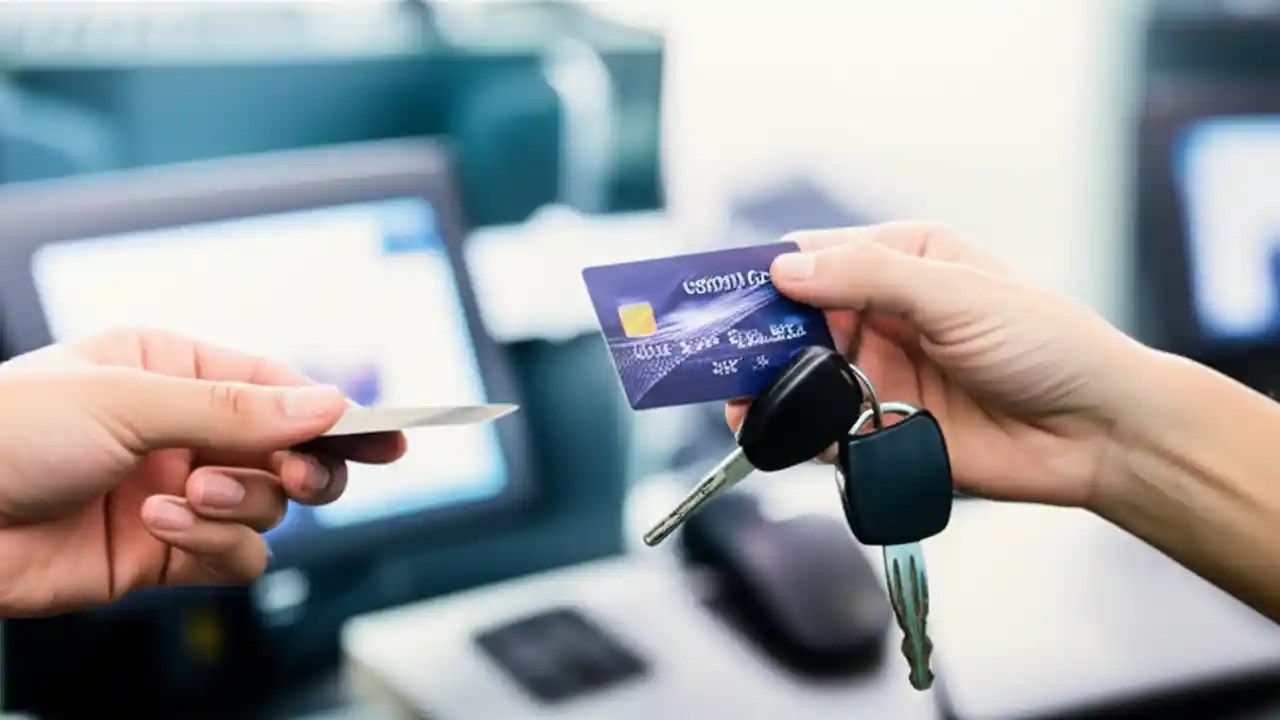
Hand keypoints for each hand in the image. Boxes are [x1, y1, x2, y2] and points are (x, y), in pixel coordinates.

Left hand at [0, 329, 405, 615]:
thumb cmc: (5, 431)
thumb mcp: (128, 401)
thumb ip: (237, 409)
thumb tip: (328, 403)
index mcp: (176, 371)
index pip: (282, 388)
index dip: (337, 413)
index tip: (391, 436)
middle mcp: (185, 431)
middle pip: (292, 453)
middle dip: (300, 468)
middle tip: (298, 477)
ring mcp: (178, 493)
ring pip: (269, 509)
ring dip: (238, 506)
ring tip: (184, 496)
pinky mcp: (164, 553)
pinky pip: (234, 557)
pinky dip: (212, 546)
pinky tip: (161, 526)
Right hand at [727, 222, 1152, 508]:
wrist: (1098, 433)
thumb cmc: (1047, 343)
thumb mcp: (957, 293)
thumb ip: (868, 276)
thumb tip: (785, 270)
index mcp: (904, 262)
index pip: (815, 257)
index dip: (765, 272)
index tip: (719, 291)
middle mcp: (884, 315)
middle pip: (798, 321)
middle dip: (757, 335)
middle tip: (715, 351)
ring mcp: (881, 374)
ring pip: (803, 377)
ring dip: (770, 387)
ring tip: (738, 399)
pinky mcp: (883, 429)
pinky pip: (824, 430)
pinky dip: (797, 433)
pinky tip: (777, 433)